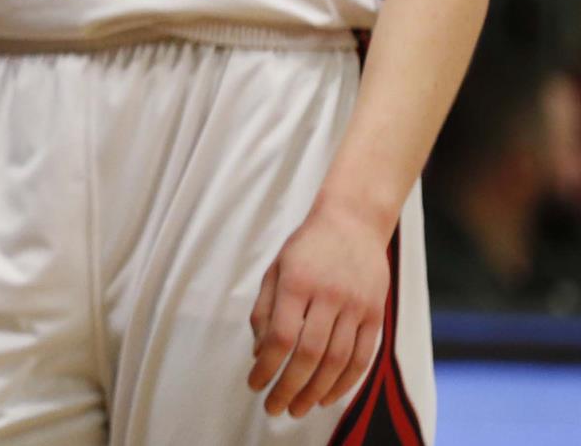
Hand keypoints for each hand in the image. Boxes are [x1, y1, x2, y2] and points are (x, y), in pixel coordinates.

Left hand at [247, 201, 391, 416]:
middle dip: (289, 387)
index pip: (282, 336)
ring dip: (316, 391)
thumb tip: (259, 353)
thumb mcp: (276, 269)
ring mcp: (356, 306)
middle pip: (310, 354)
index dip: (268, 366)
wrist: (353, 222)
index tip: (254, 384)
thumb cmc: (306, 248)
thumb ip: (265, 310)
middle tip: (274, 408)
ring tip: (298, 408)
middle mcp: (328, 296)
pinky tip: (328, 396)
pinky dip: (346, 382)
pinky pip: (362, 356)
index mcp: (297, 282)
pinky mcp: (376, 314)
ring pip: (337, 360)